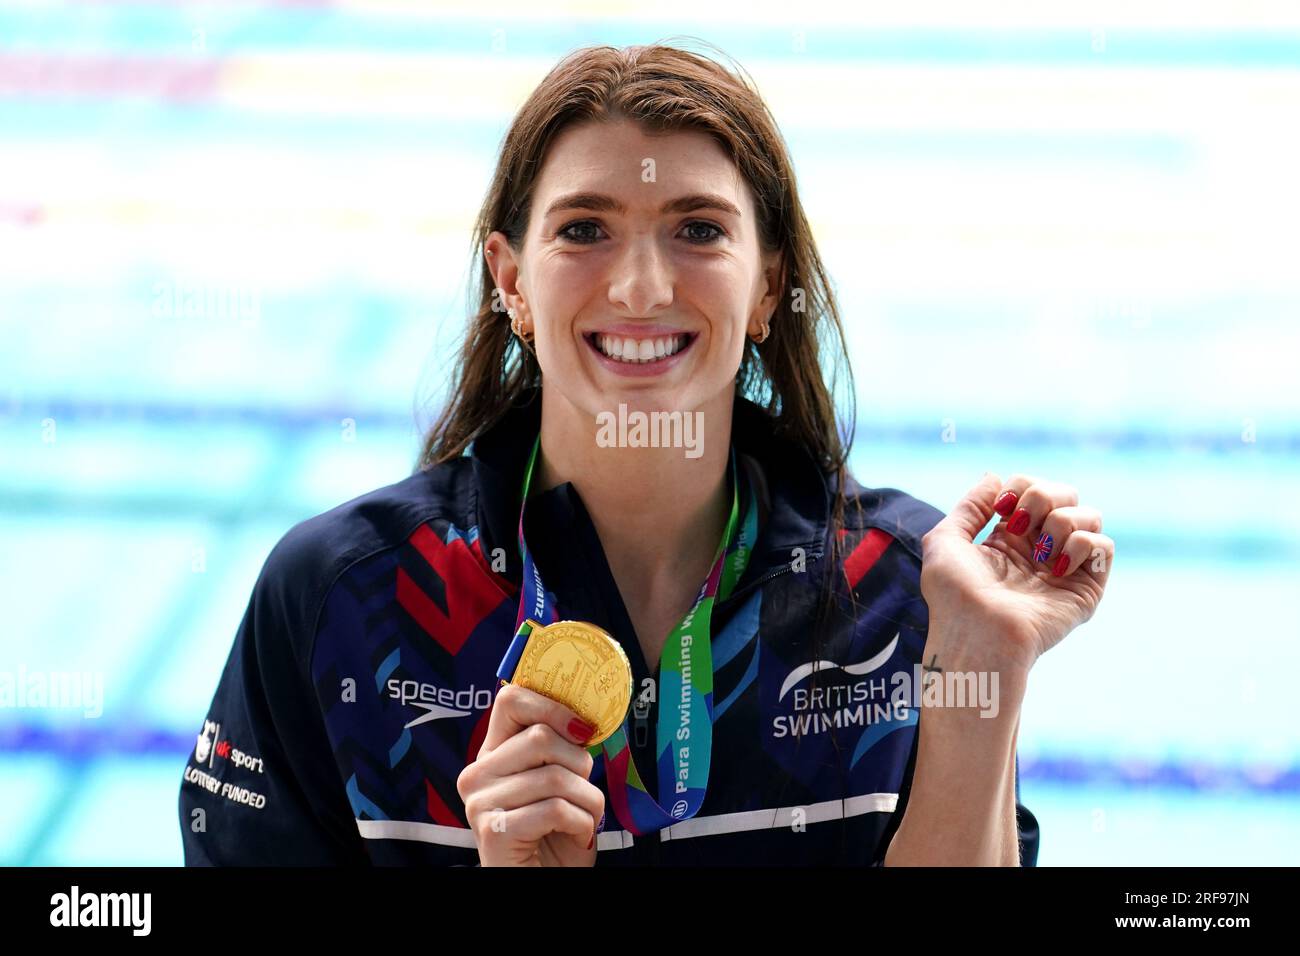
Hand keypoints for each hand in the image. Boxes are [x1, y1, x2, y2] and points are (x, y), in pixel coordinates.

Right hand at [456, 683, 604, 865]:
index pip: (511, 700)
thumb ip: (559, 748)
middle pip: (541, 737)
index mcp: (492, 754)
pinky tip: (578, 835)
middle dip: (581, 764)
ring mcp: (480, 803)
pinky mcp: (493, 832)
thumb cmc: (556, 835)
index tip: (582, 730)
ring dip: (588, 800)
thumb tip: (584, 718)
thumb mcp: (559, 781)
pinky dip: (581, 823)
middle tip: (584, 791)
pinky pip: (554, 809)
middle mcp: (477, 774)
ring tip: (585, 818)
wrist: (546, 882)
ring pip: (555, 776)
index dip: (553, 707)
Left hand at [919, 472, 1114, 673]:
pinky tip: (1057, 566)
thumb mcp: (945, 541)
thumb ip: (969, 506)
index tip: (1001, 507)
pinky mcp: (1086, 587)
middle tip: (1020, 523)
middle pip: (1065, 493)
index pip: (1032, 488)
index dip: (1020, 485)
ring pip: (1090, 515)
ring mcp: (1065, 567)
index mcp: (1009, 537)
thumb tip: (994, 476)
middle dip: (1042, 496)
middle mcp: (1040, 549)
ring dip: (1063, 520)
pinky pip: (1105, 545)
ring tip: (1041, 552)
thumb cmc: (954, 595)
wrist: (977, 633)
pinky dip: (1083, 544)